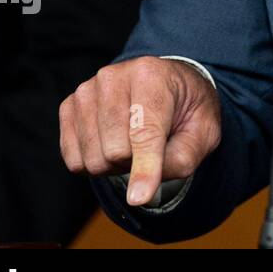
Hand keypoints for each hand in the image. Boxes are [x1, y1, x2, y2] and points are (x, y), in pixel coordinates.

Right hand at [59, 56, 220, 205]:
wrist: (168, 86)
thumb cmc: (187, 110)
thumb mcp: (204, 132)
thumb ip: (179, 159)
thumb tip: (139, 193)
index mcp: (152, 74)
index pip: (144, 131)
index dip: (144, 167)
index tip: (139, 196)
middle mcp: (113, 77)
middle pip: (115, 150)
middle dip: (136, 163)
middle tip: (153, 145)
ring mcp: (86, 91)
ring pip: (93, 158)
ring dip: (116, 165)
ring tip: (134, 141)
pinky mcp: (68, 107)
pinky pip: (73, 159)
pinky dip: (95, 163)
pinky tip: (112, 142)